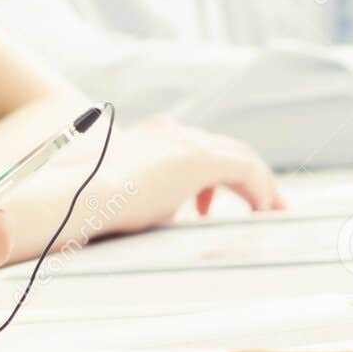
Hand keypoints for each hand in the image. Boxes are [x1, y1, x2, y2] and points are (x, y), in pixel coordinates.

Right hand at [80, 114, 284, 239]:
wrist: (85, 194)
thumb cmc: (100, 201)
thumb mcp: (132, 195)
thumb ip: (158, 198)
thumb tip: (168, 217)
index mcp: (152, 137)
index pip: (195, 145)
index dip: (214, 174)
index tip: (214, 202)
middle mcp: (172, 133)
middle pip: (224, 147)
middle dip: (246, 176)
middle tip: (261, 204)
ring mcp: (186, 142)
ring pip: (239, 155)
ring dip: (258, 184)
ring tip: (267, 210)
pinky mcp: (199, 158)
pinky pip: (246, 169)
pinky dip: (261, 189)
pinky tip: (265, 210)